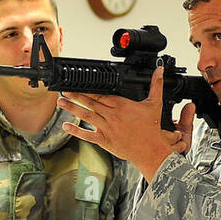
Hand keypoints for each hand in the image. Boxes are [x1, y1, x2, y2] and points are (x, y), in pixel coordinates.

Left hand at [57, 66, 192, 178]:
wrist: (150, 150)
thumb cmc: (151, 128)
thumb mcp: (154, 103)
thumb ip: (156, 84)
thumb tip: (159, 69)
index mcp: (121, 105)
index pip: (101, 94)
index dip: (88, 88)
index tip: (78, 83)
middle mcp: (111, 115)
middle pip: (90, 103)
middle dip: (76, 96)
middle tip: (64, 90)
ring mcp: (106, 128)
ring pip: (86, 115)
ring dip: (72, 108)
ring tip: (61, 102)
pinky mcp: (104, 140)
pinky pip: (87, 135)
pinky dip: (76, 131)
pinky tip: (66, 126)